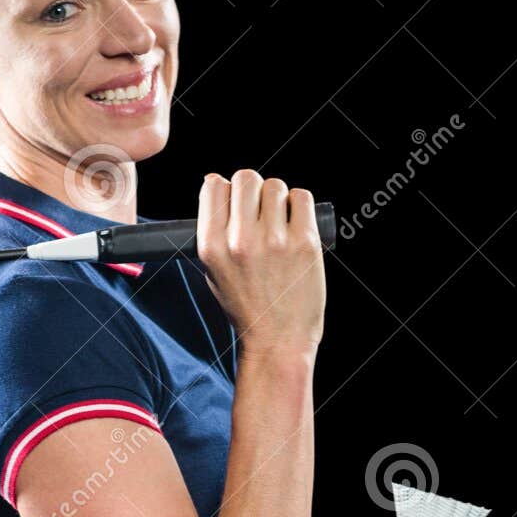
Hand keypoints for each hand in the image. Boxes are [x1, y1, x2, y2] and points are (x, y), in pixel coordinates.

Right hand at [196, 170, 324, 355]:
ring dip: (278, 198)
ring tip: (279, 222)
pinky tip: (295, 224)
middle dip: (252, 188)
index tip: (234, 201)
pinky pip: (302, 198)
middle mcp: (240, 241)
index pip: (214, 188)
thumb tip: (214, 182)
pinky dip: (299, 206)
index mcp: (212, 247)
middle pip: (245, 179)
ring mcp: (274, 240)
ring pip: (276, 186)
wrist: (278, 338)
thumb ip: (212, 230)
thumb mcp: (213, 271)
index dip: (225, 189)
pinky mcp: (305, 242)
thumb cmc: (246, 305)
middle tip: (259, 208)